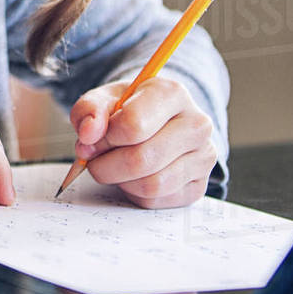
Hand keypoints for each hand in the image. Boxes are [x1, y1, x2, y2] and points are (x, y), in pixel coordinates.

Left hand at [69, 76, 217, 208]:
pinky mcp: (199, 186)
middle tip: (94, 160)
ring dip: (119, 181)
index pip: (133, 124)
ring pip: (150, 185)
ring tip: (114, 166)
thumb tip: (89, 132)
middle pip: (141, 159)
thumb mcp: (104, 100)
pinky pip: (157, 200)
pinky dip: (135, 193)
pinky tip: (133, 176)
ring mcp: (203, 157)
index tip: (91, 139)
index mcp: (173, 94)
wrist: (157, 123)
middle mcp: (196, 124)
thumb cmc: (129, 110)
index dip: (103, 138)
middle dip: (106, 165)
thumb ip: (89, 110)